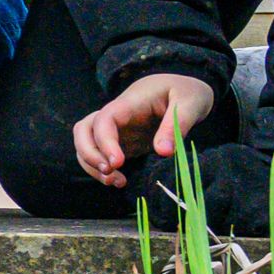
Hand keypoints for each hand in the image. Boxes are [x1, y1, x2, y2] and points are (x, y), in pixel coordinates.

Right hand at [71, 72, 218, 193]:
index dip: (104, 141)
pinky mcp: (122, 143)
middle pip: (83, 130)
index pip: (104, 119)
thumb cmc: (187, 93)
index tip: (117, 163)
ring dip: (92, 165)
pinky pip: (100, 156)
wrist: (184, 92)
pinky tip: (120, 181)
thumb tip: (163, 152)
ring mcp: (117, 130)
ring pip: (85, 143)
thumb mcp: (191, 103)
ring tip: (116, 182)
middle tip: (109, 172)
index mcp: (130, 103)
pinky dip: (103, 170)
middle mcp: (116, 116)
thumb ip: (177, 125)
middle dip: (88, 153)